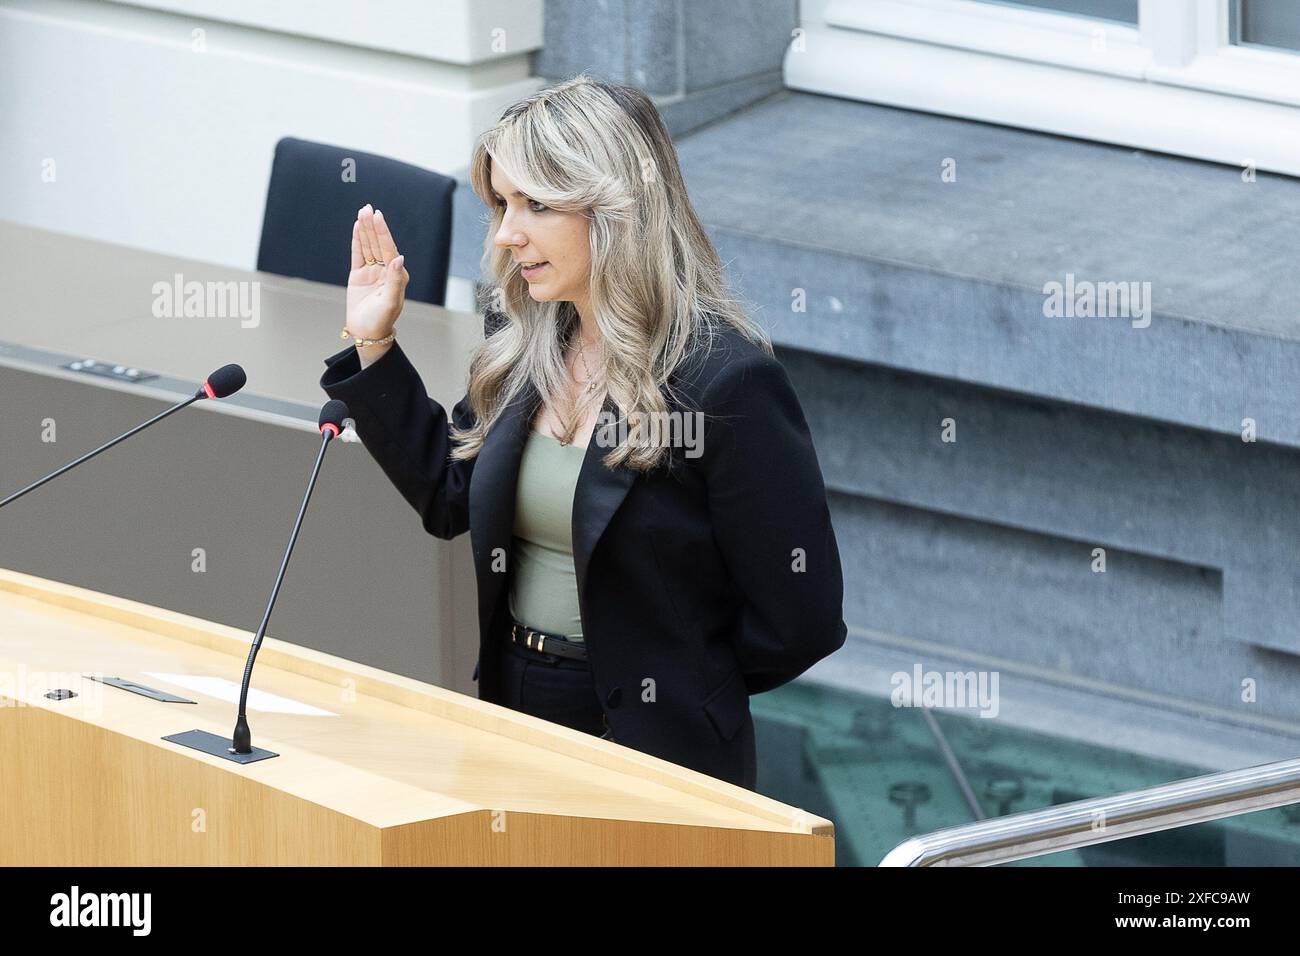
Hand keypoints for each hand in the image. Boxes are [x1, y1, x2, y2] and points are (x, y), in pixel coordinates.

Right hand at [346, 203, 408, 340]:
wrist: (367, 333)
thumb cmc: (381, 320)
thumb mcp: (390, 302)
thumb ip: (395, 280)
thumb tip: (399, 258)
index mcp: (397, 275)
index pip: (389, 249)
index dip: (383, 232)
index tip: (378, 216)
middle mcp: (386, 270)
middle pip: (378, 244)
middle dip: (373, 226)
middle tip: (367, 208)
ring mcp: (372, 271)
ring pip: (368, 246)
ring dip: (365, 230)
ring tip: (361, 212)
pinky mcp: (359, 275)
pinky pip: (358, 254)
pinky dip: (357, 241)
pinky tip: (356, 227)